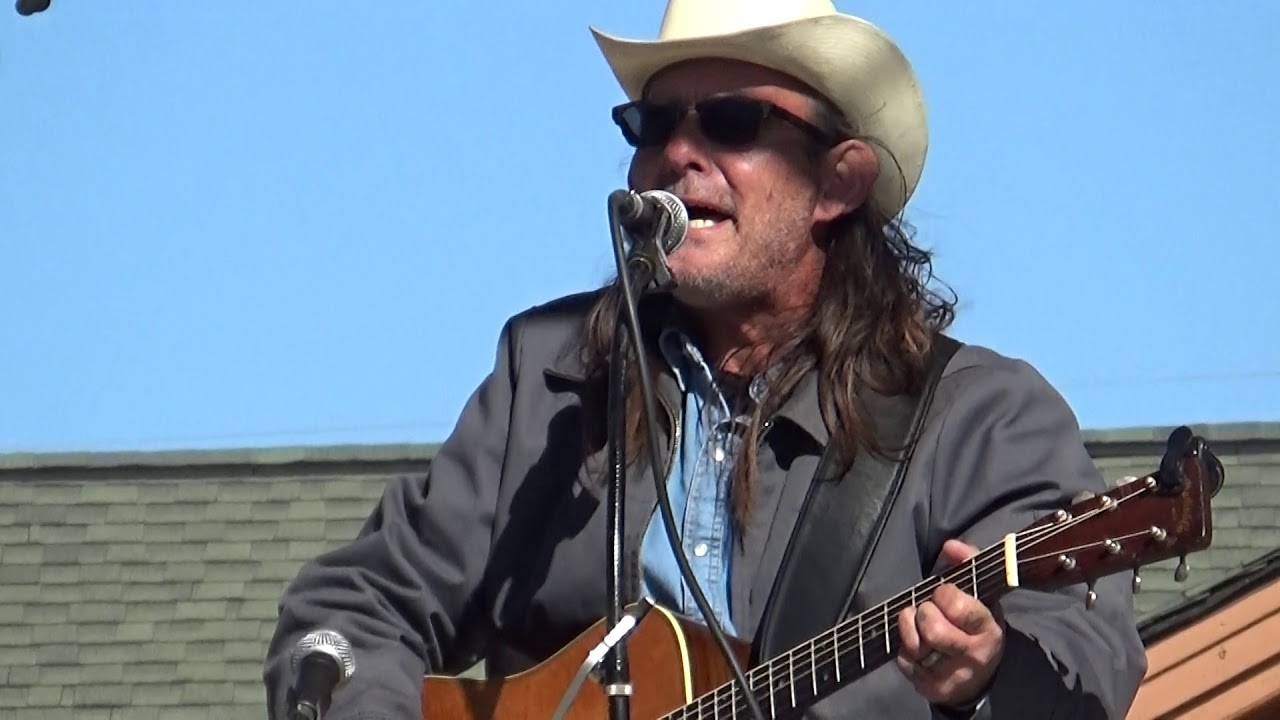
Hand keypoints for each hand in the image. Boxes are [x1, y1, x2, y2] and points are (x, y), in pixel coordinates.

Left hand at [895, 539, 1004, 708]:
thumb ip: (968, 563)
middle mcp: (974, 656)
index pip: (961, 608)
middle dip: (924, 613)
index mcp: (988, 629)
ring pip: (916, 647)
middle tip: (927, 609)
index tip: (942, 593)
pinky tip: (916, 646)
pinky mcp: (933, 689)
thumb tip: (951, 544)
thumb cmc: (974, 624)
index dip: (945, 595)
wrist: (979, 675)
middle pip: (934, 630)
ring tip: (916, 623)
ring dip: (908, 629)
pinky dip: (904, 649)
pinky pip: (905, 662)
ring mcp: (953, 675)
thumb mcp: (981, 594)